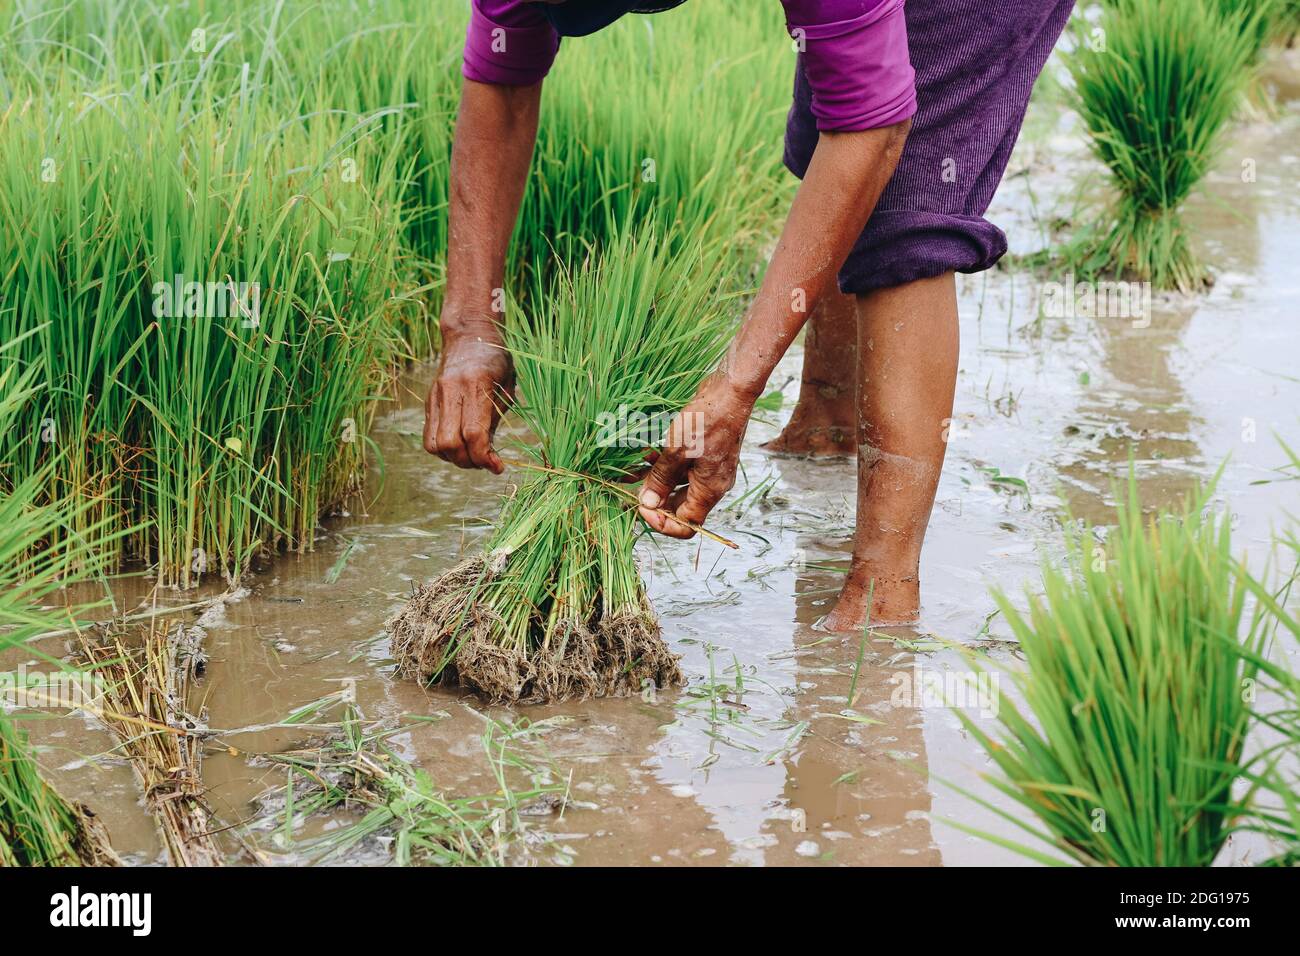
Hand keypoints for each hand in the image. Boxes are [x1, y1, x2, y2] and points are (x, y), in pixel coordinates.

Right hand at [423, 324, 512, 473]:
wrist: (468, 335)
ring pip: (435, 445)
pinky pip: (428, 437)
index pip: (474, 433)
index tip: (498, 467)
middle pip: (451, 444)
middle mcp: (451, 390)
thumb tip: (488, 455)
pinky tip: (460, 446)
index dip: (485, 457)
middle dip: (469, 462)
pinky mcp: (428, 401)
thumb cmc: (496, 360)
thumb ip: (495, 419)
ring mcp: (435, 396)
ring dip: (455, 459)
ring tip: (472, 455)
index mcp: (476, 384)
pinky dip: (443, 450)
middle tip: (486, 463)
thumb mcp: (507, 386)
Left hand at [637, 372, 754, 538]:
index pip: (687, 526)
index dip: (662, 523)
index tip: (643, 507)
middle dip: (655, 501)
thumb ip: (661, 480)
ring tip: (633, 470)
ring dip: (655, 481)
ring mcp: (709, 470)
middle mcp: (712, 485)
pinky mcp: (705, 455)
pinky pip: (681, 469)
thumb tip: (647, 503)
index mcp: (709, 490)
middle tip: (633, 491)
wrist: (729, 392)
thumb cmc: (707, 420)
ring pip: (678, 486)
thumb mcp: (676, 451)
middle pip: (681, 508)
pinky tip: (647, 454)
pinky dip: (664, 466)